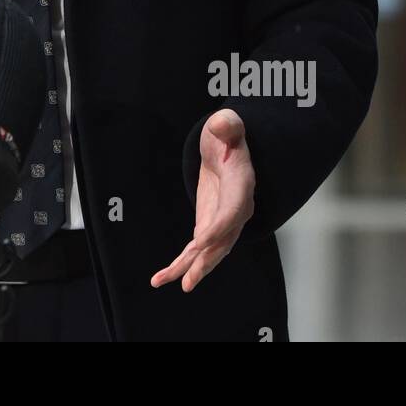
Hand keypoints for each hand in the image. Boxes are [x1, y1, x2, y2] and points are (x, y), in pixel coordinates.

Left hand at [150, 109, 254, 292]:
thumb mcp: (228, 125)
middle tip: (189, 279)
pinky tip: (164, 276)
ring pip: (210, 250)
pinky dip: (182, 262)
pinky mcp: (209, 224)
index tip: (200, 241)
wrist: (226, 147)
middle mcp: (237, 208)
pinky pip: (197, 248)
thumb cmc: (226, 135)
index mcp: (242, 184)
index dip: (219, 227)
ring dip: (191, 268)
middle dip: (206, 260)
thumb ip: (228, 125)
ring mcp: (222, 219)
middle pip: (223, 239)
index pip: (233, 210)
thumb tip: (224, 123)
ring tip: (169, 282)